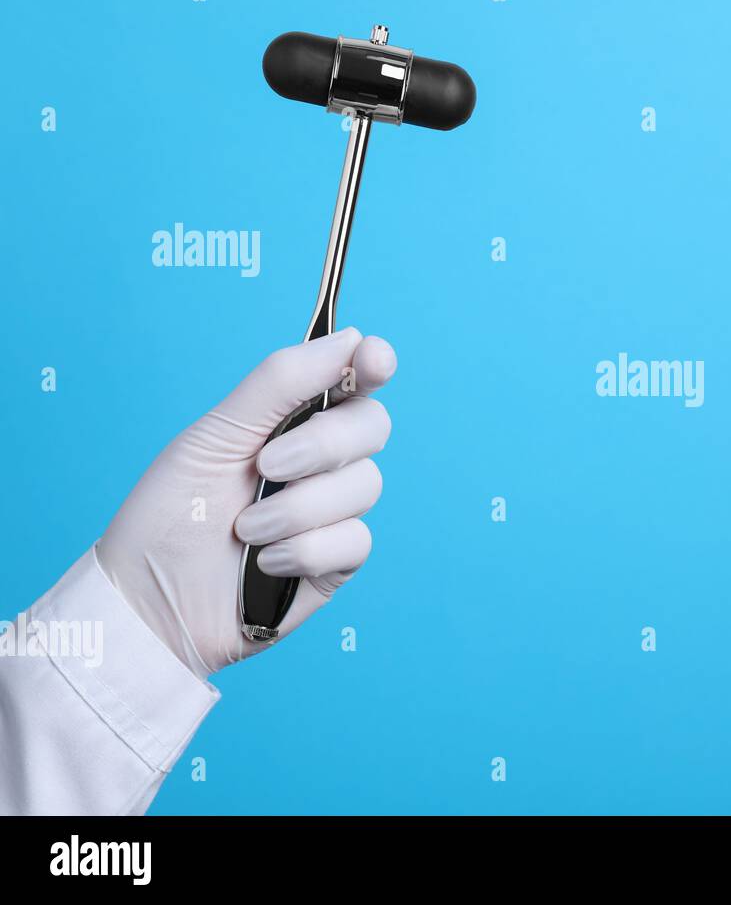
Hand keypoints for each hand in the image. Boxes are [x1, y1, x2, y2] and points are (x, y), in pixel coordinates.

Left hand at [97, 328, 395, 678]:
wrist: (148, 602)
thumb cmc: (171, 515)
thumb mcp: (215, 436)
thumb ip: (280, 383)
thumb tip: (350, 337)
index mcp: (293, 419)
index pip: (354, 378)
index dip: (373, 363)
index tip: (372, 360)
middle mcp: (322, 460)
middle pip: (372, 425)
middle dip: (321, 446)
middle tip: (265, 467)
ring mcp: (333, 511)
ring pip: (364, 486)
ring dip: (295, 510)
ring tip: (244, 530)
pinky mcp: (338, 561)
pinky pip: (356, 540)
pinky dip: (303, 551)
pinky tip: (264, 564)